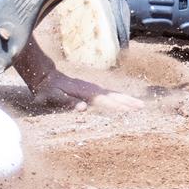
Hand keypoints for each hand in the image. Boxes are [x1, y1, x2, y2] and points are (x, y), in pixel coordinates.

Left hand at [28, 70, 144, 114]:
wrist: (46, 77)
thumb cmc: (48, 91)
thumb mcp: (53, 97)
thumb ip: (68, 102)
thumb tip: (83, 108)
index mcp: (85, 93)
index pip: (104, 101)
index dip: (116, 106)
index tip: (128, 111)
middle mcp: (92, 89)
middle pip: (113, 96)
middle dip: (128, 102)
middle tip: (142, 107)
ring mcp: (93, 88)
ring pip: (114, 94)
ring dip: (127, 99)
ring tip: (140, 105)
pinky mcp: (93, 90)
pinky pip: (110, 94)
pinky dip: (120, 97)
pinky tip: (126, 101)